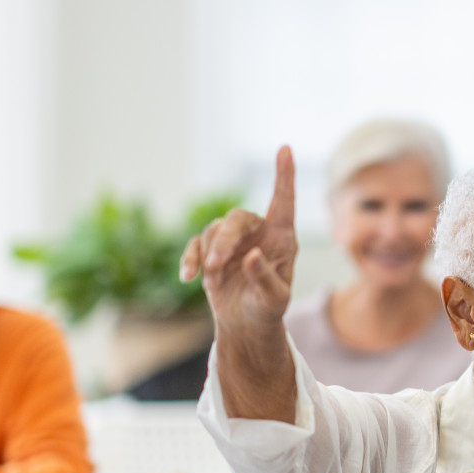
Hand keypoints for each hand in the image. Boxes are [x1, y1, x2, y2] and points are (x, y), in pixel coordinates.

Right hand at [179, 146, 298, 338]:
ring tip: (211, 284)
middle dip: (224, 240)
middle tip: (216, 264)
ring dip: (209, 256)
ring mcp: (233, 240)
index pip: (284, 201)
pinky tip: (188, 278)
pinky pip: (196, 245)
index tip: (285, 148)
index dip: (284, 175)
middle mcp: (258, 232)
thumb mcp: (274, 299)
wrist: (246, 324)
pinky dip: (191, 260)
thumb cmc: (268, 309)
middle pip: (236, 219)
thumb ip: (265, 278)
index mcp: (282, 238)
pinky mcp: (211, 250)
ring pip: (214, 231)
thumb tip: (251, 256)